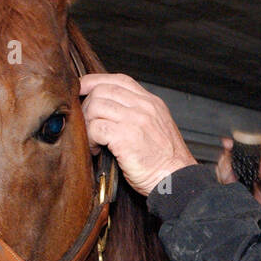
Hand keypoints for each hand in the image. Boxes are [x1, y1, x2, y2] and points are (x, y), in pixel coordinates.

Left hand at [79, 73, 194, 194]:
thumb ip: (138, 114)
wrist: (177, 180)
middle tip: (87, 125)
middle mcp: (144, 107)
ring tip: (94, 141)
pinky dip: (90, 139)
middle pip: (103, 90)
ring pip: (96, 106)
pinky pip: (96, 127)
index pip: (119, 80)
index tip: (82, 89)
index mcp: (152, 103)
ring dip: (88, 124)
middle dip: (87, 106)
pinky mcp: (125, 136)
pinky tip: (97, 150)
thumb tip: (109, 110)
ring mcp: (135, 120)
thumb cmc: (166, 162)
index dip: (96, 82)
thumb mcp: (157, 128)